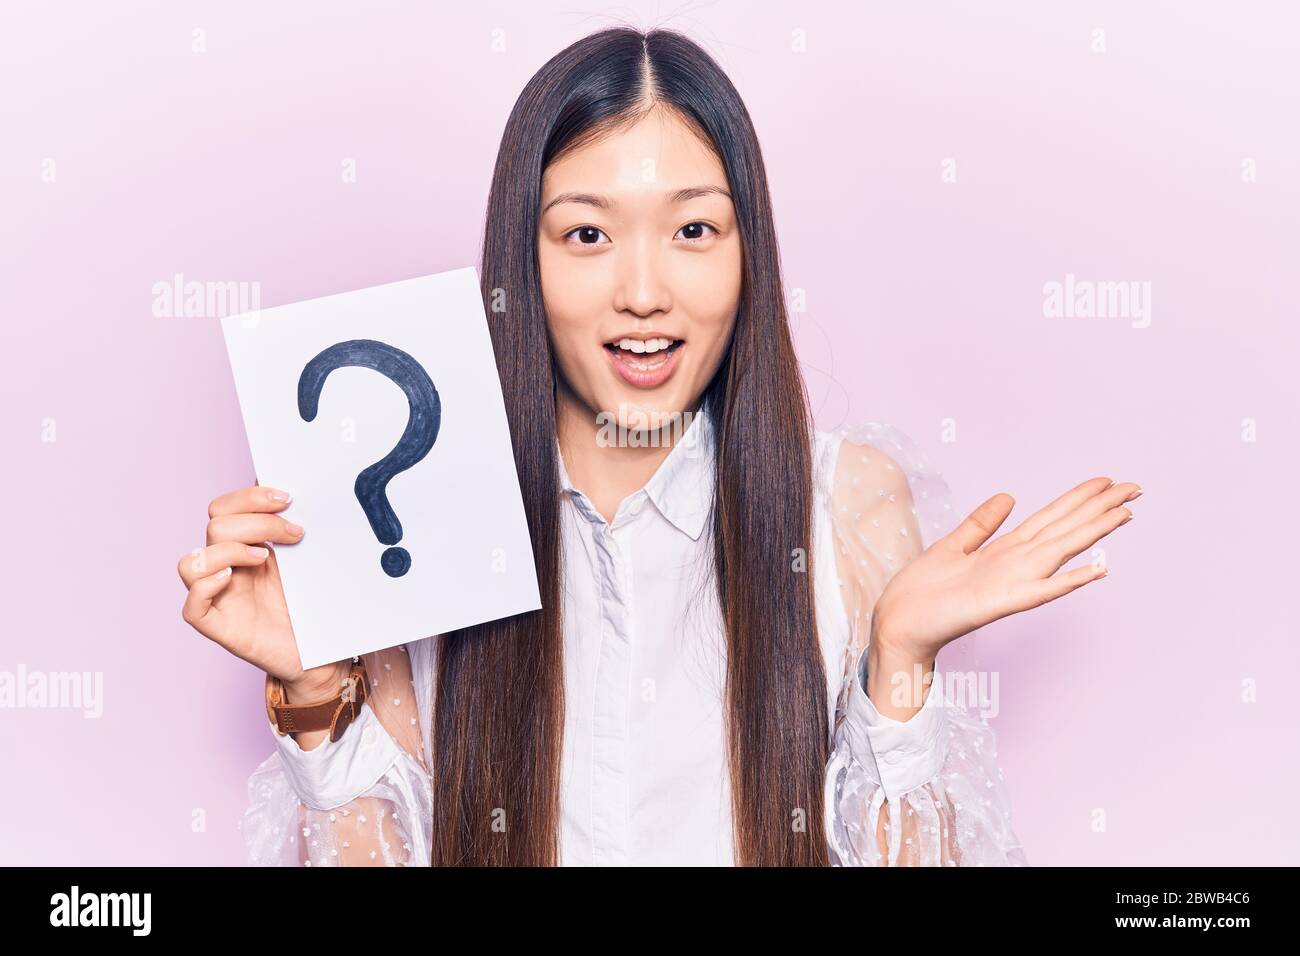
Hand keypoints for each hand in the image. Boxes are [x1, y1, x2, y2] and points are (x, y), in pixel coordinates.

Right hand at [177, 485, 348, 698]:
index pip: (224, 508)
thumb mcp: (306, 560)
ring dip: (228, 550)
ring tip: (264, 558)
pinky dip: (206, 586)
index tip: (287, 499)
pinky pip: (192, 607)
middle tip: (295, 534)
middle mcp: (227, 569)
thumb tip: (295, 491)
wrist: (323, 655)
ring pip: (191, 562)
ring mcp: (220, 599)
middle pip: (214, 527)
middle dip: (257, 521)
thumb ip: (292, 530)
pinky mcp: (220, 628)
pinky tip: (233, 578)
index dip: (249, 497)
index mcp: (244, 547)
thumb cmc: (312, 607)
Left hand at [872, 476, 1140, 664]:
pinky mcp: (999, 602)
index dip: (1078, 498)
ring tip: (1125, 512)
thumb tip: (1008, 496)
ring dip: (1093, 532)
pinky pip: (1041, 591)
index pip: (1051, 518)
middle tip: (1136, 486)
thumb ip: (981, 523)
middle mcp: (1015, 563)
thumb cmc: (922, 590)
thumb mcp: (952, 545)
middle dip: (1098, 508)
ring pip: (1060, 550)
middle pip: (1065, 529)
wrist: (898, 622)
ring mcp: (1011, 583)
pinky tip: (1098, 570)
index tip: (1107, 480)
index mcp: (1005, 549)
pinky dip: (1068, 582)